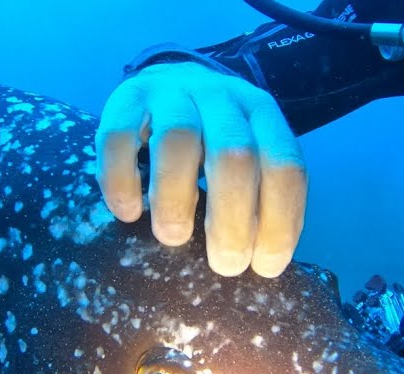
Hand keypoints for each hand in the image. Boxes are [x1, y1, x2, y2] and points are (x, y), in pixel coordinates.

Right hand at [95, 62, 307, 276]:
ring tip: (174, 238)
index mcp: (262, 115)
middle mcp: (221, 98)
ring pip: (176, 141)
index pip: (284, 167)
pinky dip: (121, 182)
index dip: (279, 222)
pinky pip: (119, 138)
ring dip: (176, 201)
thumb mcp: (248, 160)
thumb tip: (256, 265)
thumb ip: (256, 198)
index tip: (262, 266)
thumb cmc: (212, 140)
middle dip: (231, 221)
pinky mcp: (126, 97)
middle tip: (223, 264)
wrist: (170, 78)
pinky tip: (128, 213)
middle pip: (233, 156)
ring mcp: (172, 93)